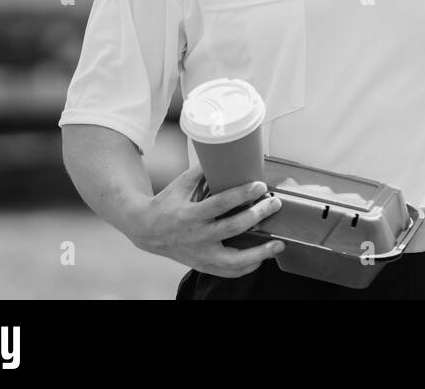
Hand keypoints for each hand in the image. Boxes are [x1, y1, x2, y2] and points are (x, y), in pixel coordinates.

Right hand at [128, 164, 284, 277]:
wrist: (146, 231)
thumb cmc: (167, 203)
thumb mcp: (182, 183)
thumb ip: (205, 170)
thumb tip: (229, 151)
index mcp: (190, 214)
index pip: (220, 204)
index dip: (241, 194)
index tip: (260, 185)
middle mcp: (196, 236)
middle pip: (232, 228)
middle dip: (257, 215)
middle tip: (274, 203)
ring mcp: (200, 254)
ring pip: (233, 260)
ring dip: (259, 253)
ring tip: (278, 244)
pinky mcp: (203, 265)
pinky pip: (228, 272)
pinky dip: (246, 268)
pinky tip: (262, 259)